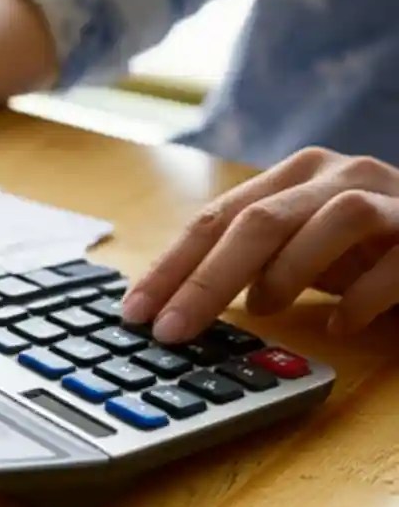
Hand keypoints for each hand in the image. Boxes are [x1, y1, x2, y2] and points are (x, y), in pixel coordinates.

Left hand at [123, 147, 398, 341]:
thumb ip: (249, 262)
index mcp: (293, 176)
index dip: (170, 266)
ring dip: (287, 274)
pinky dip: (361, 299)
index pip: (215, 218)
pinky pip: (395, 264)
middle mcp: (337, 176)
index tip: (134, 312)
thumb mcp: (300, 248)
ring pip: (331, 224)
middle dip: (208, 280)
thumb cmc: (367, 247)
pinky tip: (339, 325)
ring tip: (264, 310)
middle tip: (173, 330)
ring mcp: (389, 200)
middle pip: (260, 221)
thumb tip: (174, 306)